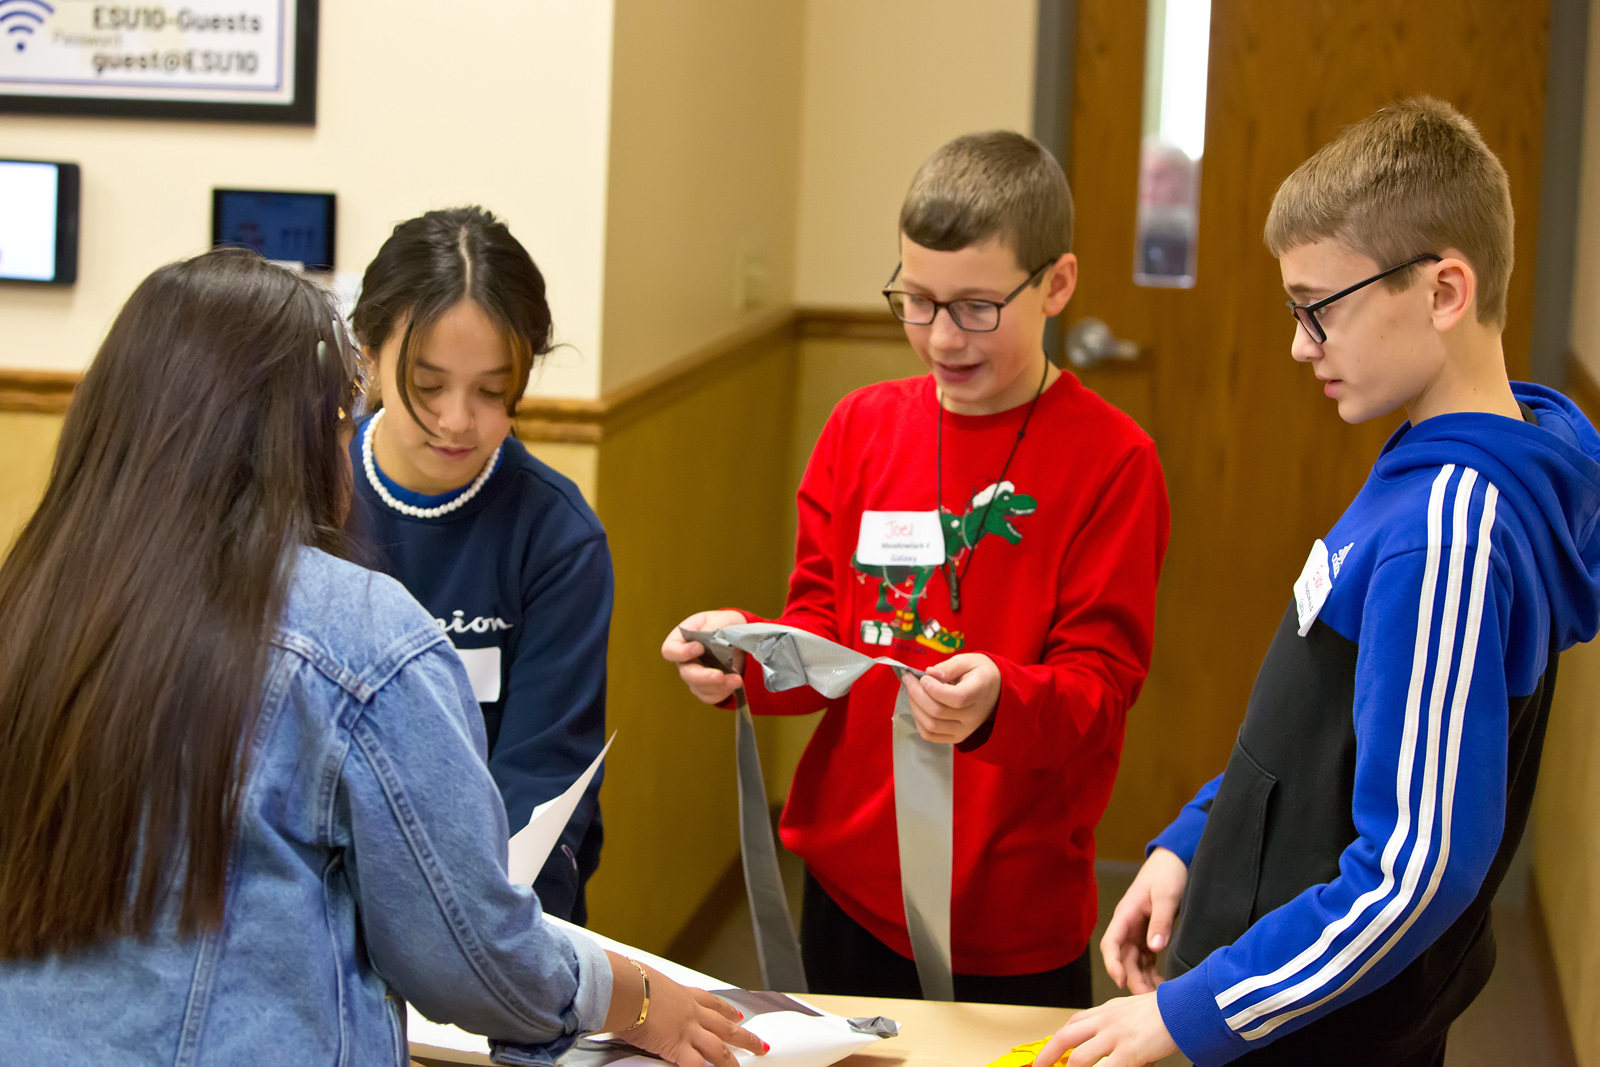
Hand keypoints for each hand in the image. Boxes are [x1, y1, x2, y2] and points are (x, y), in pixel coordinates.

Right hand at [625, 966, 766, 1066]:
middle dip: (744, 1037)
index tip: (737, 1015)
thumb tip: (633, 989)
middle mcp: (691, 1012)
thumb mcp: (645, 980)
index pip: (712, 1002)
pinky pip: (697, 1065)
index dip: (727, 1010)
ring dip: (731, 1061)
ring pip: (718, 1048)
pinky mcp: (678, 1047)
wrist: (628, 988)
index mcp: (683, 994)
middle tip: (758, 1044)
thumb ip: (647, 990)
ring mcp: (688, 1030)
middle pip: (725, 1026)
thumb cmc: (631, 981)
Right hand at [661, 610, 747, 704]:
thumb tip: (708, 640)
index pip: (670, 650)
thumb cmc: (723, 624)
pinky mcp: (706, 687)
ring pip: (699, 687)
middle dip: (703, 676)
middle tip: (719, 675)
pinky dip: (723, 692)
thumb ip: (712, 628)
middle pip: (686, 673)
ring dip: (718, 685)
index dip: (682, 652)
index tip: (700, 648)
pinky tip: (735, 684)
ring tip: (736, 679)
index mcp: (682, 639)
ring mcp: (695, 676)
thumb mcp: (720, 619)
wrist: (738, 637)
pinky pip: (710, 696)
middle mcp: (685, 660)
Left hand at [903, 653, 1000, 743]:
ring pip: (931, 726)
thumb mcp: (968, 661)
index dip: (934, 689)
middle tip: (909, 679)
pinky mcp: (957, 737)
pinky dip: (918, 722)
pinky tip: (917, 706)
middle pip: (937, 712)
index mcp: (979, 693)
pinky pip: (931, 735)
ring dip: (915, 707)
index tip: (923, 677)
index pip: (956, 698)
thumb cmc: (979, 672)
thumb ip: (949, 667)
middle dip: (916, 694)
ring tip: (911, 691)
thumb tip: (930, 673)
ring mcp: (964, 730)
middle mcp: (973, 717)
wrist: (995, 690)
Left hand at [1034, 993, 1176, 1066]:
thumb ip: (1119, 1026)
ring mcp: (1115, 1036)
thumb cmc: (1168, 1010)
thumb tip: (1115, 1049)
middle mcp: (1106, 1021)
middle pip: (1066, 1037)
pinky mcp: (1129, 1051)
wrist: (1186, 1006)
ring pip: (1079, 1058)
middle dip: (1048, 1055)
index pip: (1073, 1023)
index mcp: (1107, 1011)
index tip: (1050, 1051)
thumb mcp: (1135, 1011)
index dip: (1057, 1039)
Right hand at [1101, 847, 1186, 994]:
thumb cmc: (1167, 873)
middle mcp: (1128, 926)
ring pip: (1135, 962)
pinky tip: (1163, 986)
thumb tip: (1155, 948)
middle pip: (1124, 959)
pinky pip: (1147, 960)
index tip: (1120, 982)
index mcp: (1125, 915)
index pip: (1111, 944)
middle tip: (1148, 1000)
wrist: (1175, 860)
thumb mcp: (1165, 896)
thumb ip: (1160, 922)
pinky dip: (1153, 973)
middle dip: (1133, 980)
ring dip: (1143, 980)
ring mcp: (1138, 932)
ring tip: (1157, 999)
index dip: (1113, 964)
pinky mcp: (1150, 935)